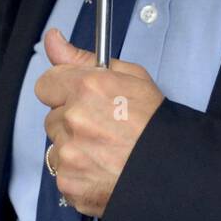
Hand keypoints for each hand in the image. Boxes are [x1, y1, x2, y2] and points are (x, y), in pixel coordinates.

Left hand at [34, 29, 164, 216]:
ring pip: (57, 147)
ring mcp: (69, 153)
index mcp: (87, 87)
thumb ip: (83, 58)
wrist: (174, 172)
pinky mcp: (69, 182)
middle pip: (53, 117)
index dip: (61, 92)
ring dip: (74, 149)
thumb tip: (53, 38)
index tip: (75, 100)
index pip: (46, 84)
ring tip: (106, 153)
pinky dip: (78, 175)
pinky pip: (63, 174)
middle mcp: (74, 118)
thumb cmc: (157, 124)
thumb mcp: (131, 77)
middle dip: (71, 122)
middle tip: (102, 130)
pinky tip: (103, 172)